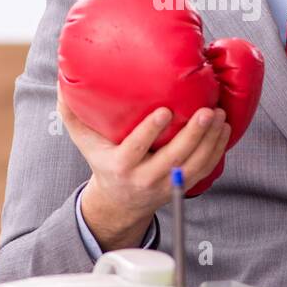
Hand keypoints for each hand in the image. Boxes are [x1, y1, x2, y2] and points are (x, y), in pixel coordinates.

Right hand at [57, 95, 229, 250]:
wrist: (121, 201)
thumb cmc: (104, 162)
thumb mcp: (85, 143)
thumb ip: (74, 116)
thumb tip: (62, 84)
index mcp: (121, 166)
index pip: (136, 149)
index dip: (151, 131)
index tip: (165, 111)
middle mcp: (145, 178)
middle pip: (174, 158)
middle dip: (193, 134)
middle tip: (207, 110)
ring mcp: (167, 184)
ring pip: (195, 165)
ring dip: (211, 141)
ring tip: (221, 115)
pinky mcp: (184, 186)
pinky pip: (206, 170)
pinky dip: (217, 150)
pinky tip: (224, 129)